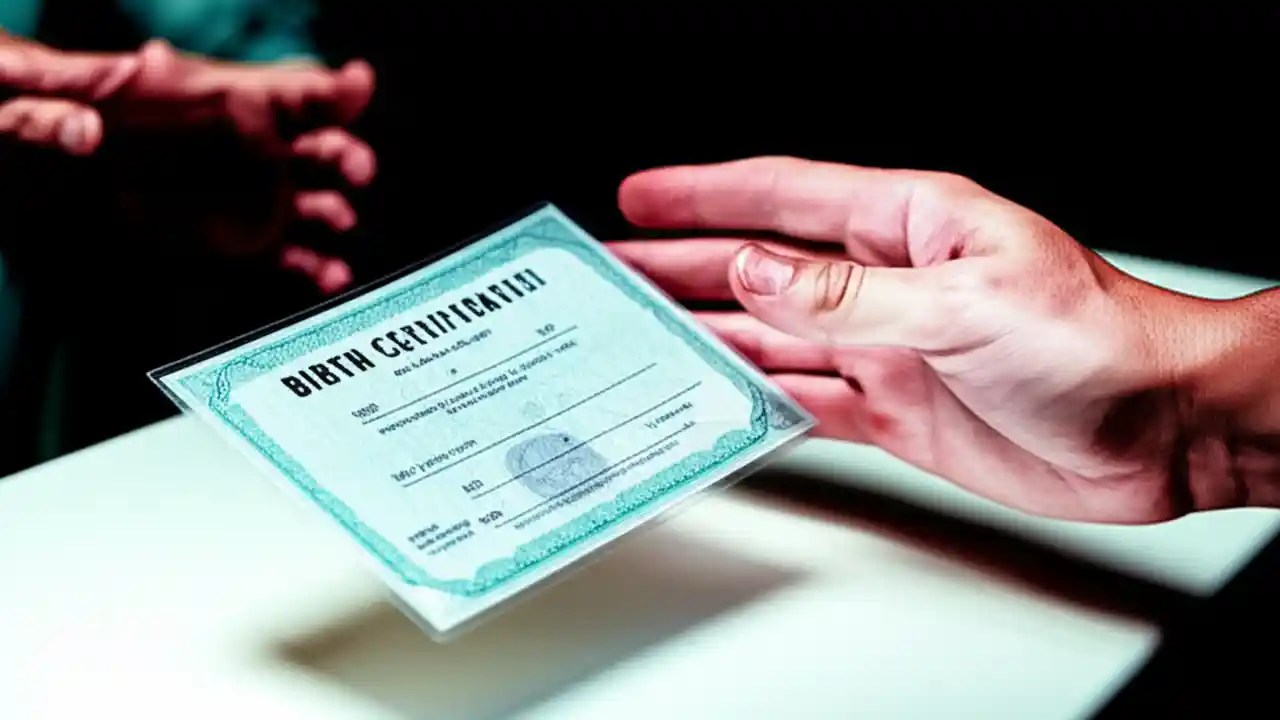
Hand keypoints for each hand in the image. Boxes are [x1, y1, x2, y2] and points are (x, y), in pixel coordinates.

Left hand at [0, 34, 375, 293]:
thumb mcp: (123, 92)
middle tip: (356, 167)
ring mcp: (266, 204)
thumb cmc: (114, 127)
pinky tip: (331, 274)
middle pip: (325, 149)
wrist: (91, 185)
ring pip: (321, 205)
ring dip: (335, 210)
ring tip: (336, 217)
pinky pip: (299, 259)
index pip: (302, 93)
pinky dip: (320, 269)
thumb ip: (141, 79)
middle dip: (347, 155)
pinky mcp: (255, 248)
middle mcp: (267, 155)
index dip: (335, 87)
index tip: (358, 84)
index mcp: (247, 109)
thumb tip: (152, 57)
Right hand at [610, 156, 1277, 522]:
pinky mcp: (898, 411)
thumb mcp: (961, 304)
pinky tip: (716, 406)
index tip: (640, 197)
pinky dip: (759, 407)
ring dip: (710, 339)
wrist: (1163, 429)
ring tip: (643, 342)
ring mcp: (888, 349)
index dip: (704, 196)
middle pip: (761, 270)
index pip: (782, 197)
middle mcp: (888, 285)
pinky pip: (808, 405)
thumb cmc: (1097, 339)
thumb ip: (847, 297)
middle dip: (684, 269)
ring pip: (776, 339)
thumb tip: (757, 273)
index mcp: (907, 227)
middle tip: (615, 274)